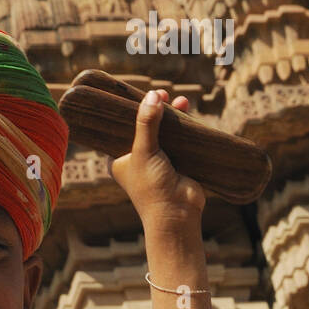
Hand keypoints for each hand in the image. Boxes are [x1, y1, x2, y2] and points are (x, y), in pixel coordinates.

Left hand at [110, 88, 205, 230]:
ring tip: (179, 101)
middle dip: (154, 110)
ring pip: (164, 131)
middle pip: (145, 127)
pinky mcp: (178, 163)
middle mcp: (138, 160)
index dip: (131, 111)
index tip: (140, 95)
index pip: (123, 129)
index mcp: (120, 160)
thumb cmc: (152, 187)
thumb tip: (152, 95)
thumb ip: (146, 123)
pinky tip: (188, 112)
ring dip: (171, 115)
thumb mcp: (144, 151)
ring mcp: (159, 161)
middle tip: (161, 94)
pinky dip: (184, 126)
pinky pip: (180, 139)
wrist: (176, 214)